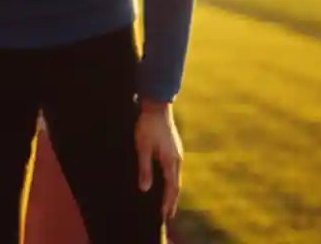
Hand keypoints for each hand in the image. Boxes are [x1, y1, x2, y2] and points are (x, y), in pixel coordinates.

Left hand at [135, 101, 182, 219]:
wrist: (157, 106)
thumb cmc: (147, 126)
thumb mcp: (142, 148)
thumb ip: (144, 168)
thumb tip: (145, 189)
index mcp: (170, 161)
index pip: (171, 188)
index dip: (168, 202)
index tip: (164, 215)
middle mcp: (177, 159)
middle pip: (176, 185)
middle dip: (172, 200)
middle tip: (167, 215)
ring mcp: (177, 153)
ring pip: (176, 177)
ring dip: (172, 191)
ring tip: (168, 202)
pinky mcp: (174, 148)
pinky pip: (175, 169)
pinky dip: (171, 180)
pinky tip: (167, 181)